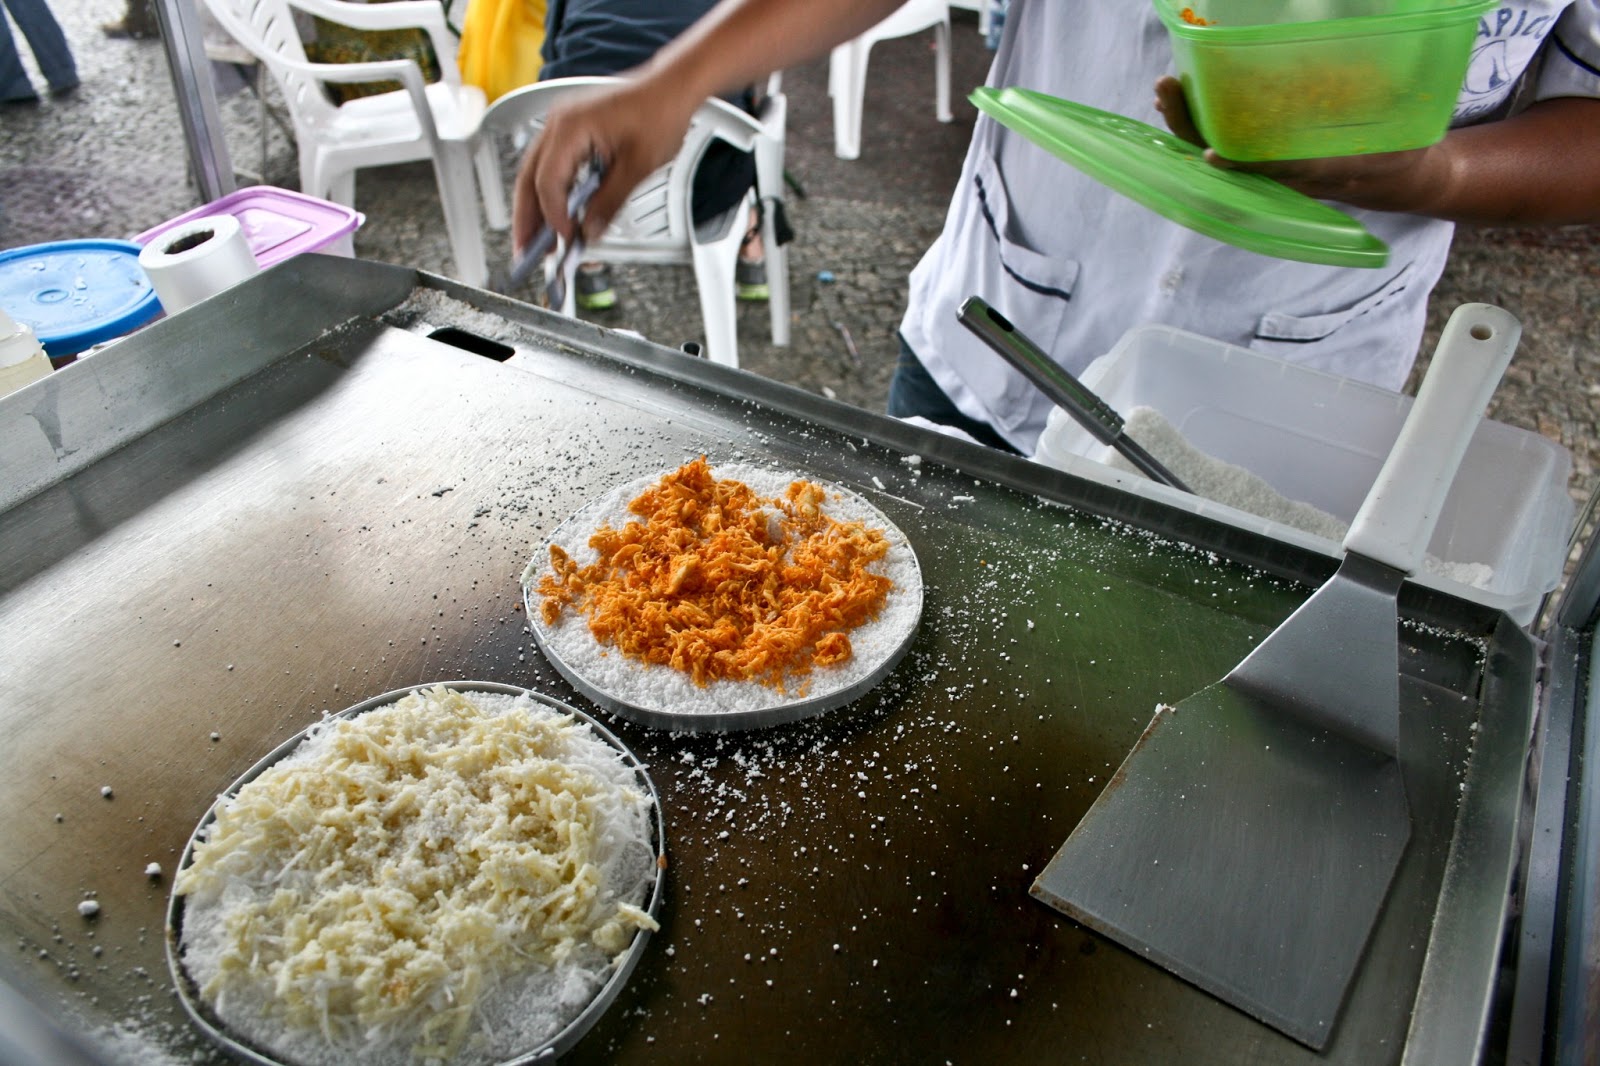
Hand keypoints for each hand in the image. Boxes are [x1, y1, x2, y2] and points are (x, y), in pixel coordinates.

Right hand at [512, 76, 699, 255]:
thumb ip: (609, 203)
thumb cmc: (660, 113)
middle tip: (526, 251)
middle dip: (527, 218)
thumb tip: (590, 231)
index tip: (565, 240)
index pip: (547, 182)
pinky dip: (552, 192)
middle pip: (529, 178)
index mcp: (570, 128)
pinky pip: (552, 164)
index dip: (553, 216)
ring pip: (536, 173)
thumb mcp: (637, 167)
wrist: (671, 88)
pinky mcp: (573, 130)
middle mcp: (559, 124)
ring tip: (537, 240)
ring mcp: (563, 125)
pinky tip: (556, 214)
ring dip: (536, 208)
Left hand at [1152, 75, 1443, 215]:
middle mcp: (1288, 180)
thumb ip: (1384, 107)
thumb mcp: (1402, 132)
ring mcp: (1271, 174)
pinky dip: (1201, 123)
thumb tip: (1372, 65)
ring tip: (1165, 89)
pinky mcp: (1264, 163)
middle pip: (1224, 162)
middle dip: (1191, 128)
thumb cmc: (1398, 149)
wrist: (1391, 178)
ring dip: (1187, 123)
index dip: (1245, 164)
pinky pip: (1223, 147)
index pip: (1278, 172)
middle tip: (1167, 88)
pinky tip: (1184, 96)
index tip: (1212, 155)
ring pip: (1217, 154)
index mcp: (1326, 173)